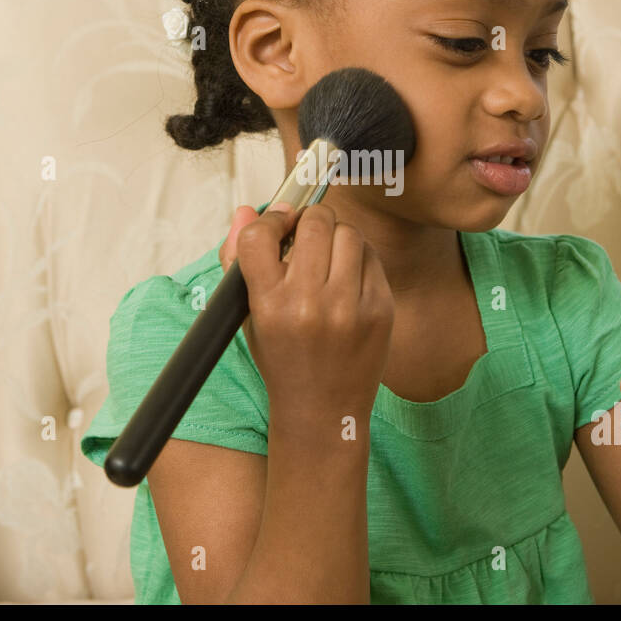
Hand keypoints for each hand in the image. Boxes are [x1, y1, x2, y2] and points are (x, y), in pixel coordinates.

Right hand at [221, 203, 394, 423]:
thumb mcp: (249, 316)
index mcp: (268, 305)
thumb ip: (240, 260)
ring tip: (328, 255)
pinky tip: (347, 275)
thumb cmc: (282, 361)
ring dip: (336, 235)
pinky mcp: (380, 309)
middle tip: (306, 234)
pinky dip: (358, 256)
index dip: (270, 219)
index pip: (259, 236)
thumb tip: (248, 209)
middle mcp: (308, 304)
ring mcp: (349, 307)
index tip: (277, 224)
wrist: (323, 411)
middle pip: (314, 222)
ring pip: (348, 233)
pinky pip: (371, 256)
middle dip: (308, 220)